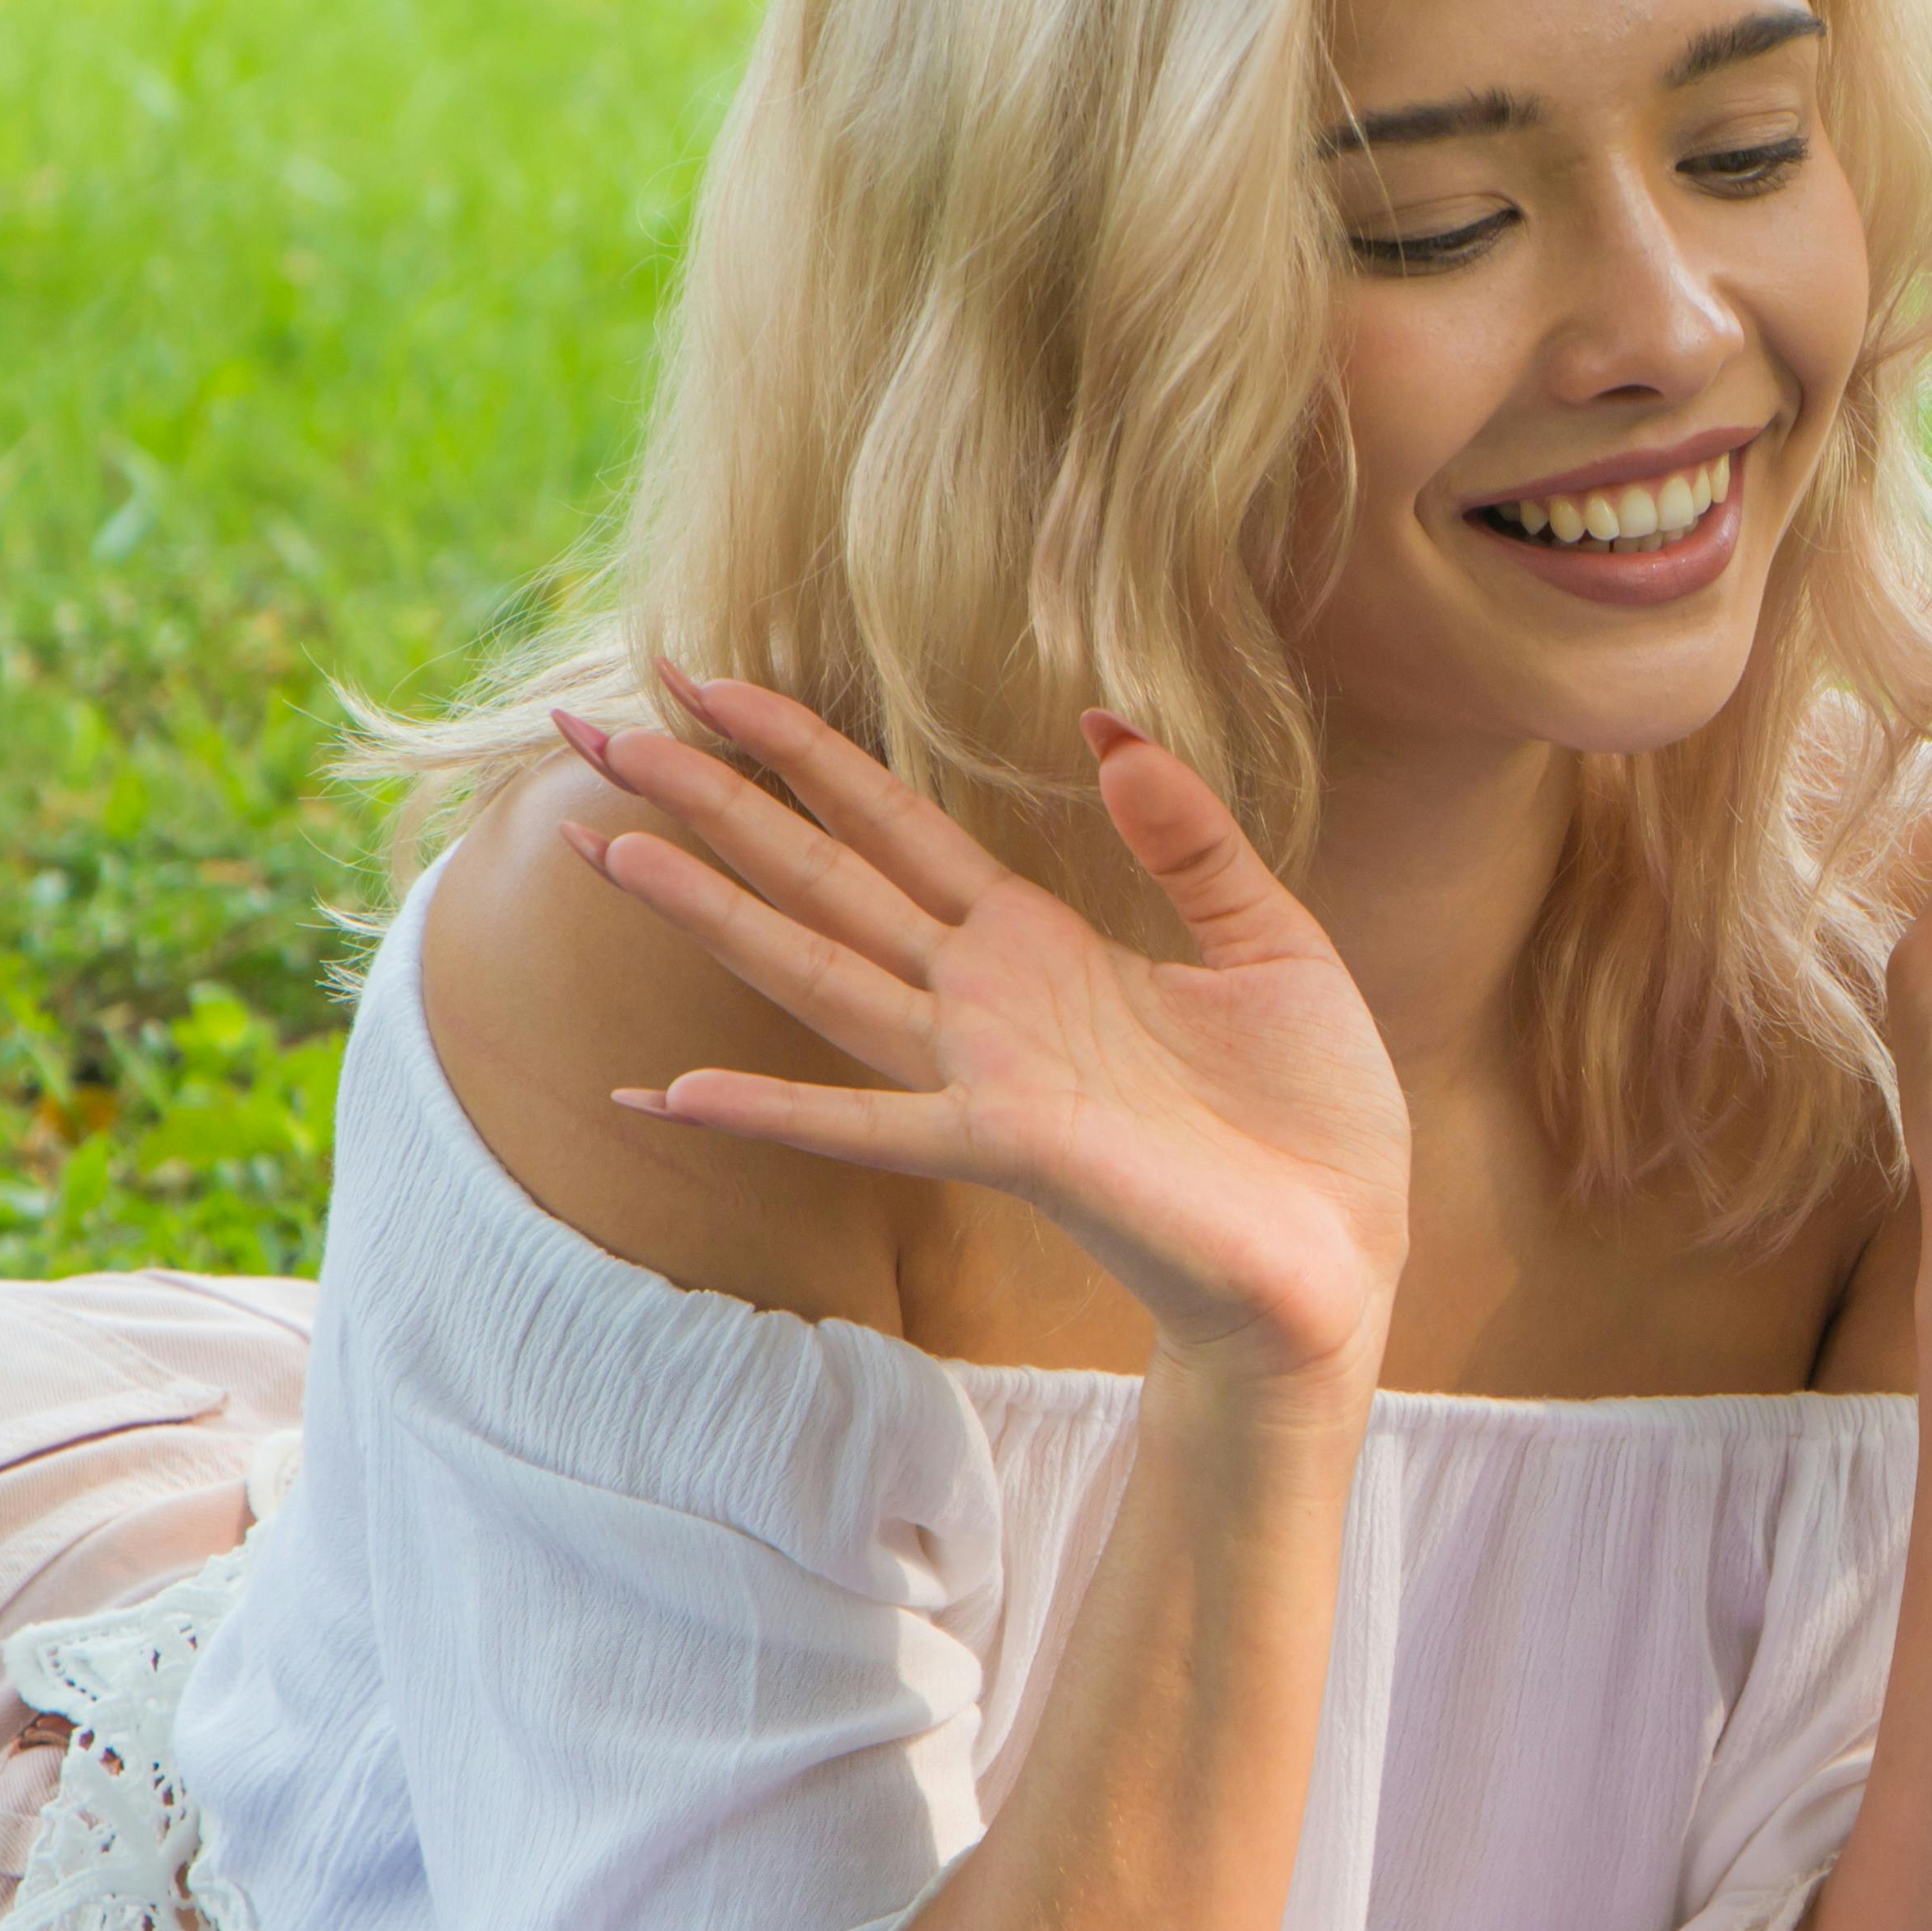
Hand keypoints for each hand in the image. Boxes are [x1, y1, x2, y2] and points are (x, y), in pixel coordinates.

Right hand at [550, 673, 1409, 1393]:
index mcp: (1039, 945)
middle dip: (708, 803)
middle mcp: (985, 1004)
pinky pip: (872, 1125)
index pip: (891, 825)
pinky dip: (774, 1110)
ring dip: (711, 911)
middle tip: (588, 732)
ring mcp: (984, 1078)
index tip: (705, 678)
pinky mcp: (1013, 1147)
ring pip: (818, 972)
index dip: (801, 751)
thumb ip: (1188, 837)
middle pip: (819, 878)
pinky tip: (671, 1091)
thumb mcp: (1269, 940)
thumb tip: (1104, 726)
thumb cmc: (1309, 1117)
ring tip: (606, 847)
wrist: (1343, 1252)